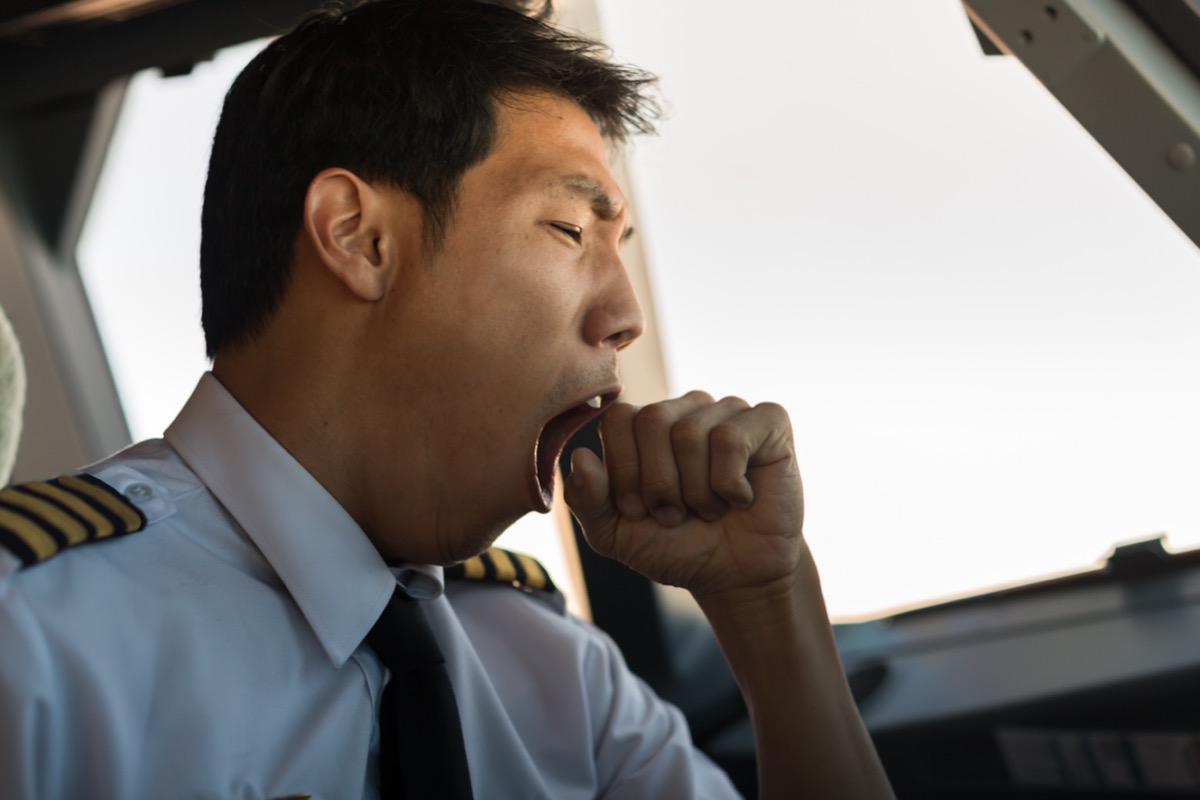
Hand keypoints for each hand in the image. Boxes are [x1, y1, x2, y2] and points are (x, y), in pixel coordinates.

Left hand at [564, 391, 804, 599]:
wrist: (737, 575)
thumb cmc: (676, 547)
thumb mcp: (615, 534)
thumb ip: (586, 499)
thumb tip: (579, 457)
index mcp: (646, 425)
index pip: (619, 419)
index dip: (625, 471)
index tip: (639, 510)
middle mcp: (686, 408)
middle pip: (652, 420)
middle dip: (659, 483)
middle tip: (676, 514)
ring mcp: (729, 410)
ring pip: (690, 433)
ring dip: (696, 491)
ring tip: (710, 509)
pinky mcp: (769, 421)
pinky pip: (732, 438)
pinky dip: (729, 484)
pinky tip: (741, 498)